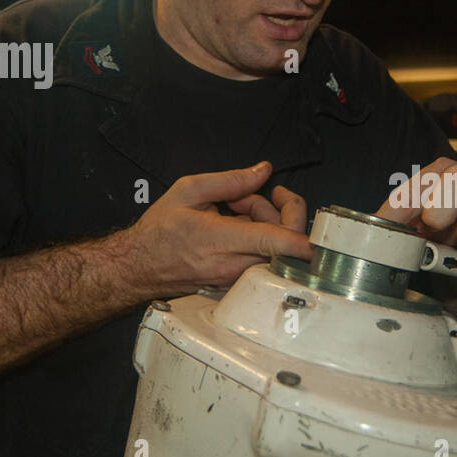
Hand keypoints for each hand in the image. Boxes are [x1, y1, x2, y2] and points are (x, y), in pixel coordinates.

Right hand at [126, 161, 311, 293]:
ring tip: (235, 211)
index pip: (273, 243)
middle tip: (251, 197)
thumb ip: (231, 180)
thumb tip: (263, 171)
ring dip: (266, 225)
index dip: (300, 241)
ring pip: (276, 251)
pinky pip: (264, 260)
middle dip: (278, 212)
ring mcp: (237, 279)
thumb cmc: (159, 231)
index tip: (318, 242)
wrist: (139, 266)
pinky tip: (237, 230)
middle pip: (284, 243)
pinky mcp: (238, 285)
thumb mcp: (188, 191)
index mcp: (220, 239)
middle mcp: (233, 265)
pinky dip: (259, 241)